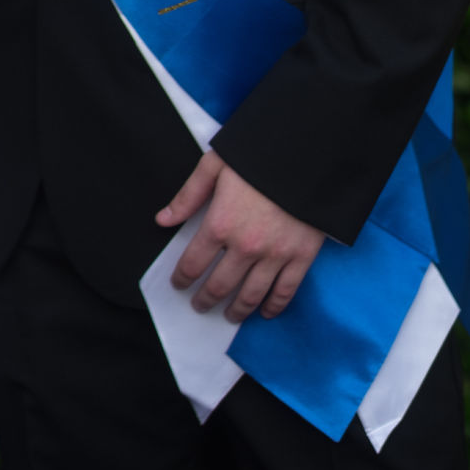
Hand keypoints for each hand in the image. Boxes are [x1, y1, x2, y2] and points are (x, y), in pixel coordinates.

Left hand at [156, 149, 323, 322]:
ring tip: (228, 316)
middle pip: (220, 285)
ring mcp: (275, 255)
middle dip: (206, 299)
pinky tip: (265, 312)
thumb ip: (188, 195)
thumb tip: (163, 220)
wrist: (306, 154)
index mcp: (220, 223)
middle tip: (200, 306)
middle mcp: (245, 247)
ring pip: (251, 295)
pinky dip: (274, 307)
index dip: (182, 278)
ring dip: (236, 310)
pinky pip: (285, 292)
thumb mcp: (214, 165)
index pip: (193, 263)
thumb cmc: (257, 156)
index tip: (179, 285)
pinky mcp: (301, 257)